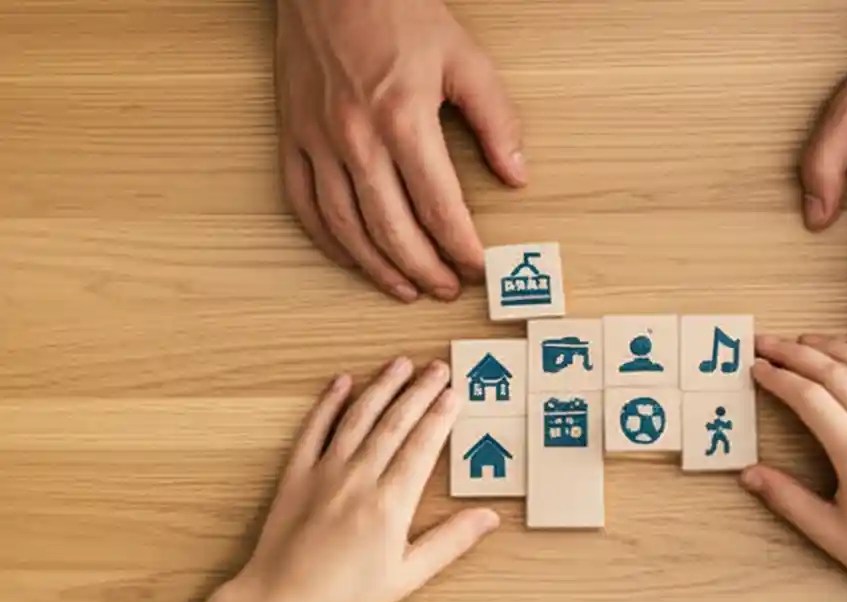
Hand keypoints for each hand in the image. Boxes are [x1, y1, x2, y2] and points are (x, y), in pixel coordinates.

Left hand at [233, 357, 499, 601]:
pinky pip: (314, 430)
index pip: (422, 447)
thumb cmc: (346, 596)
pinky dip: (328, 403)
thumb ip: (449, 541)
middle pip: (395, 424)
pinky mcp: (296, 475)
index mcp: (390, 504)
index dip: (440, 416)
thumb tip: (489, 516)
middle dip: (419, 391)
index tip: (454, 393)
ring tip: (401, 364)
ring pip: (359, 418)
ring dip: (382, 387)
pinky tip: (342, 382)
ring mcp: (325, 473)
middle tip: (438, 367)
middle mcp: (359, 479)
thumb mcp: (407, 576)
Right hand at [276, 0, 525, 301]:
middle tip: (448, 289)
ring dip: (377, 267)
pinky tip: (351, 257)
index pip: (438, 206)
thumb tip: (516, 174)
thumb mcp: (464, 58)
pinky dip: (327, 240)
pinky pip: (302, 204)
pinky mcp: (291, 135)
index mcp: (403, 119)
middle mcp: (356, 138)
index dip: (461, 247)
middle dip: (424, 269)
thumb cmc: (396, 10)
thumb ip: (496, 119)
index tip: (478, 268)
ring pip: (344, 227)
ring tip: (406, 289)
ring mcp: (317, 140)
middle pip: (391, 228)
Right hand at [742, 335, 846, 601]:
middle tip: (767, 342)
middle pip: (836, 372)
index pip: (810, 398)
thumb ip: (787, 498)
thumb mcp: (830, 532)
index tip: (755, 367)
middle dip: (796, 352)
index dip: (779, 377)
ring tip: (804, 340)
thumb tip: (748, 473)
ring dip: (833, 347)